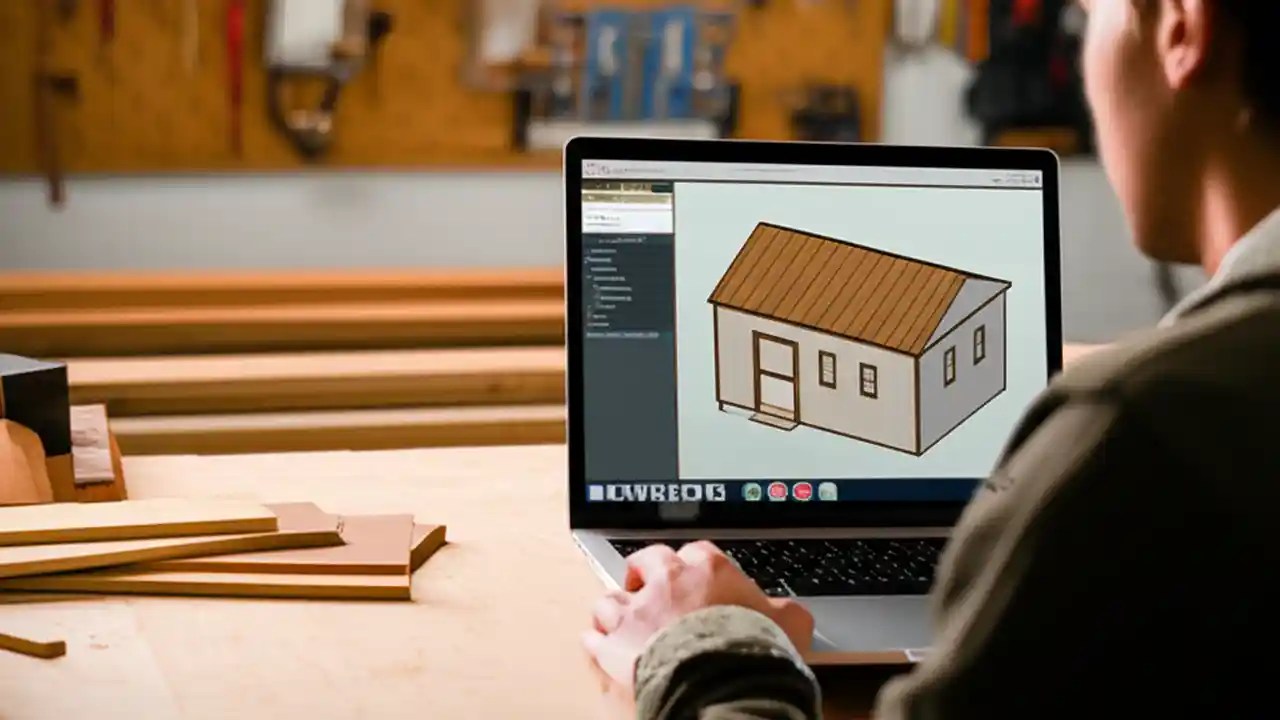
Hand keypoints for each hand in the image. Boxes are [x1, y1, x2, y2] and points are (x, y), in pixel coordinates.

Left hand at [582, 541, 814, 712]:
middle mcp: (666, 582)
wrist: (725, 685)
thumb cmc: (755, 653)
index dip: (693, 567)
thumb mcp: (789, 625)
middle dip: (644, 573)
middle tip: (649, 587)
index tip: (694, 578)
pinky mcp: (615, 647)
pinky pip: (594, 637)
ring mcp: (636, 614)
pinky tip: (601, 646)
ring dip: (616, 608)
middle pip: (644, 561)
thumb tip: (789, 612)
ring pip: (611, 598)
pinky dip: (596, 642)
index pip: (695, 552)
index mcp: (708, 569)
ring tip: (622, 620)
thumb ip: (784, 610)